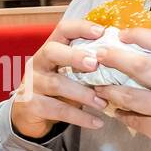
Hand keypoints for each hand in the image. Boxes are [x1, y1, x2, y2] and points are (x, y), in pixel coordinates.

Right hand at [9, 18, 108, 138]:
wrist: (29, 116)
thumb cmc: (57, 90)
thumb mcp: (69, 73)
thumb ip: (87, 66)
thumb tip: (121, 58)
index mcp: (50, 49)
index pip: (63, 30)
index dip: (81, 28)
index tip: (102, 32)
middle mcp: (37, 62)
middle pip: (52, 52)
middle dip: (74, 56)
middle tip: (95, 64)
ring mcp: (32, 84)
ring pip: (56, 84)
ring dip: (83, 93)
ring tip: (103, 102)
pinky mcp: (31, 105)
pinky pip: (58, 110)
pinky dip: (80, 117)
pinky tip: (97, 122)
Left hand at [92, 27, 150, 150]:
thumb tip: (146, 56)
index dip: (139, 35)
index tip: (121, 34)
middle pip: (140, 66)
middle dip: (114, 58)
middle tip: (98, 55)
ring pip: (130, 95)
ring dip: (109, 90)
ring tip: (97, 87)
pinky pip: (134, 120)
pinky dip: (121, 114)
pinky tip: (115, 110)